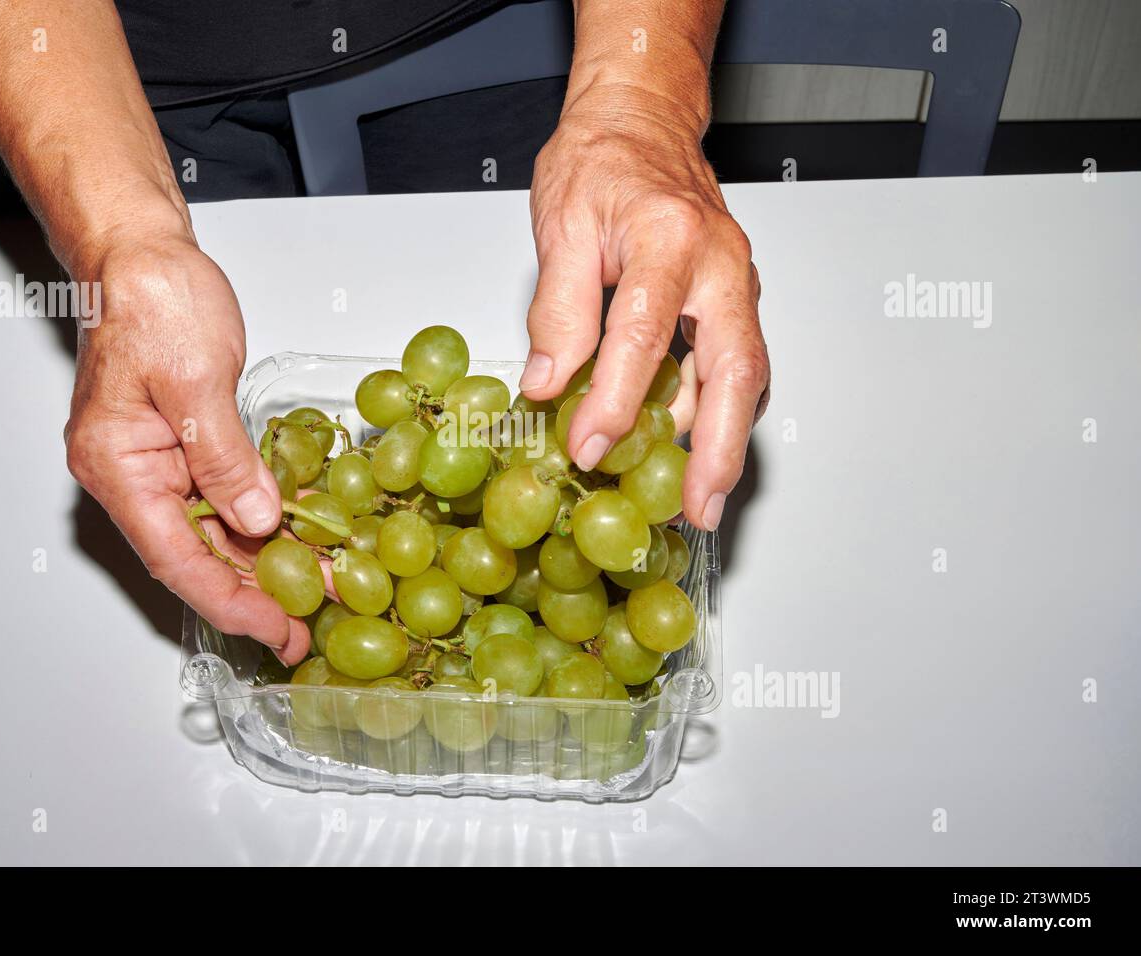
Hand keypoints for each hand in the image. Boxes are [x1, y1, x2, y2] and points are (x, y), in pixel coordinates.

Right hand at [63, 231, 310, 661]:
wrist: (141, 252)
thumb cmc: (153, 299)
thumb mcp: (196, 377)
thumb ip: (225, 456)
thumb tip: (257, 520)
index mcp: (117, 465)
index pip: (176, 558)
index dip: (229, 602)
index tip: (276, 632)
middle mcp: (133, 475)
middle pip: (198, 555)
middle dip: (256, 595)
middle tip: (310, 630)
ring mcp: (158, 463)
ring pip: (217, 532)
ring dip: (268, 562)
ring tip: (323, 593)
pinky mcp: (187, 447)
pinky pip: (227, 497)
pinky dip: (267, 520)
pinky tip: (308, 539)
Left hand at [521, 85, 769, 530]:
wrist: (642, 122)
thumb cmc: (604, 159)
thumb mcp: (562, 223)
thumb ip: (558, 307)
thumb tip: (551, 383)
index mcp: (671, 237)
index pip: (644, 333)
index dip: (616, 399)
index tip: (588, 444)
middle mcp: (719, 265)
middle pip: (736, 370)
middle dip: (719, 448)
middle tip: (699, 507)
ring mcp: (735, 285)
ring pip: (744, 376)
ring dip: (720, 442)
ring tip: (691, 499)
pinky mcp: (732, 303)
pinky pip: (733, 367)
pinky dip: (715, 415)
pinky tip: (688, 450)